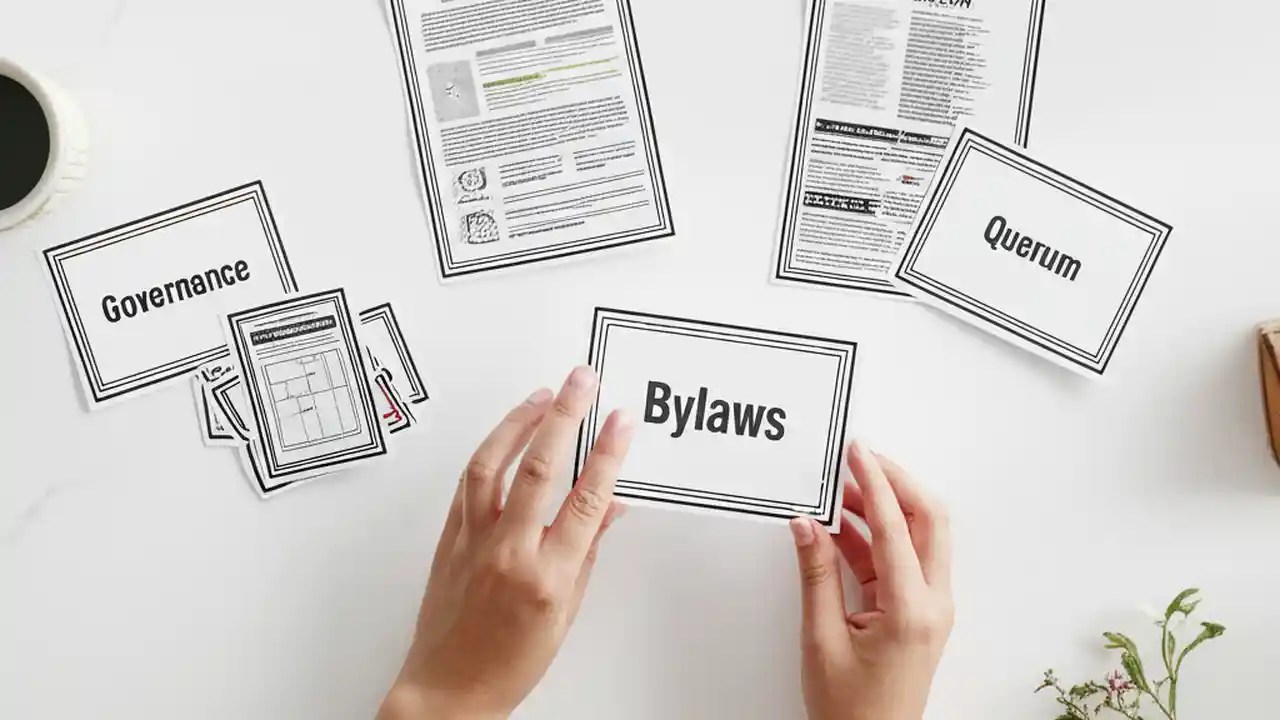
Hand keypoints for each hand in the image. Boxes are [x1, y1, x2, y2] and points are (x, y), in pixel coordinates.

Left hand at [379, 367, 633, 719]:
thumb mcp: (566, 613)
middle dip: (566, 416)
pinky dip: (489, 451)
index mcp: (547, 576)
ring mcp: (474, 542)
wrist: (448, 691)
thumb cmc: (508, 664)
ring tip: (542, 396)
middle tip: (582, 381)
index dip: (608, 454)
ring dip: (519, 422)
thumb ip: (587, 552)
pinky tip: (506, 433)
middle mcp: (508, 553)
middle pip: (541, 468)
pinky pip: (468, 484)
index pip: (586, 500)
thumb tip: (609, 506)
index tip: (621, 422)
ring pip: (494, 465)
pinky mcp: (449, 539)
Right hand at [790, 442, 952, 719]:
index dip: (875, 483)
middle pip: (928, 521)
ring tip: (840, 494)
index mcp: (911, 610)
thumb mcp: (821, 639)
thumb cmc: (852, 711)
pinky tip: (842, 530)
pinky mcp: (918, 613)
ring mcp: (930, 608)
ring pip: (918, 538)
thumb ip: (815, 576)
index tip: (858, 452)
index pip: (896, 528)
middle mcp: (932, 605)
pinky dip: (875, 539)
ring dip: (883, 510)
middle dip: (895, 483)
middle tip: (860, 459)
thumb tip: (806, 525)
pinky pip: (903, 561)